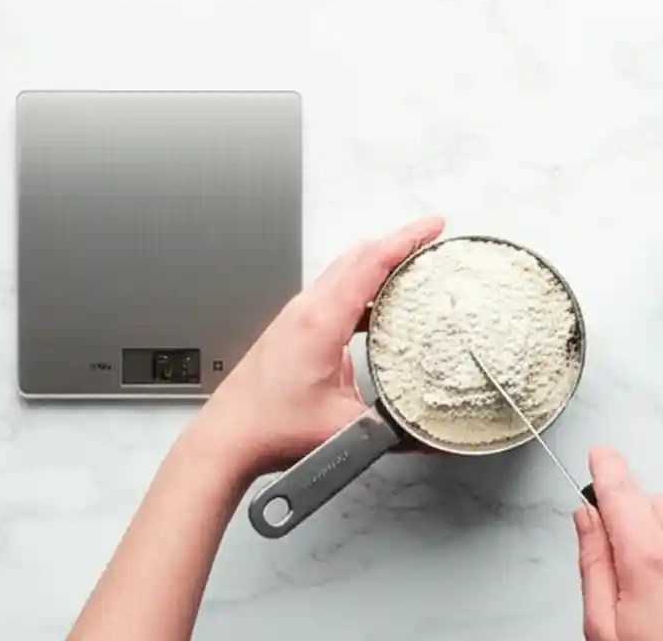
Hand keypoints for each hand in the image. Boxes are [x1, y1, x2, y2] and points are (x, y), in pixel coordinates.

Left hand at [189, 217, 444, 479]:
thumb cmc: (271, 427)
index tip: (433, 226)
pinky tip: (380, 306)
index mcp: (321, 321)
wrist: (229, 436)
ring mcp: (298, 315)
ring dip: (379, 263)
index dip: (406, 240)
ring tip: (412, 269)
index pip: (370, 263)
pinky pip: (334, 292)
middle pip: (357, 257)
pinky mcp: (295, 327)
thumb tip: (431, 433)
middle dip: (397, 243)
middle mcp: (307, 309)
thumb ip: (395, 429)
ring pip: (344, 272)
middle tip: (431, 242)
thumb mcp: (345, 429)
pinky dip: (363, 287)